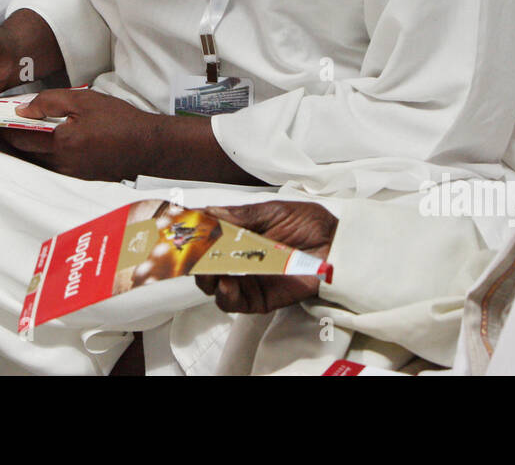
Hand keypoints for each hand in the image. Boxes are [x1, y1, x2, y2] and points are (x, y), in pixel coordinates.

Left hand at [9, 88, 161, 180]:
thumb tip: (22, 110)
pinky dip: (39, 156)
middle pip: (23, 154)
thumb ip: (50, 101)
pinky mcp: (79, 177)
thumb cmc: (120, 120)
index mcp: (61, 143)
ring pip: (35, 162)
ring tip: (8, 137)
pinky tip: (37, 145)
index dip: (0, 130)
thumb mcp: (84, 100)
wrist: (149, 145)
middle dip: (6, 142)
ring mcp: (70, 174)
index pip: (19, 139)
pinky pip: (50, 167)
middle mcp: (62, 164)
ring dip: (21, 150)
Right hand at [194, 201, 337, 313]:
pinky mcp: (258, 299)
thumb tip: (210, 212)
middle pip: (202, 262)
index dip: (189, 232)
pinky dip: (224, 294)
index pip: (206, 234)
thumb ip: (241, 216)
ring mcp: (246, 279)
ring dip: (205, 276)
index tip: (176, 226)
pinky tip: (226, 282)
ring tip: (208, 268)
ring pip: (212, 284)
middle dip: (191, 257)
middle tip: (188, 251)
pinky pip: (233, 302)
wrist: (338, 248)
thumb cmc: (309, 225)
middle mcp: (238, 257)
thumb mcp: (272, 211)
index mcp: (238, 233)